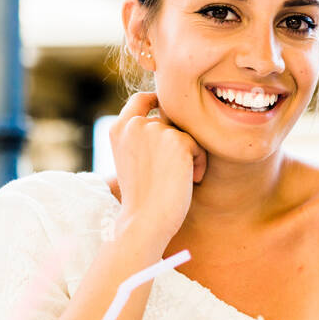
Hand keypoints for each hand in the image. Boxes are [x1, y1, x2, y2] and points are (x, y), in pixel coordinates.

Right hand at [108, 92, 207, 245]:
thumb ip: (142, 136)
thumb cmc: (143, 196)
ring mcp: (155, 130)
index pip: (141, 99)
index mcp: (118, 129)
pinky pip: (200, 145)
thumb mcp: (133, 159)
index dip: (157, 100)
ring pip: (186, 133)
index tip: (168, 110)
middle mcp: (134, 124)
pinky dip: (199, 163)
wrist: (145, 220)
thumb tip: (166, 115)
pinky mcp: (177, 140)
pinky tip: (189, 180)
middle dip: (178, 143)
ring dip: (190, 155)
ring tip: (178, 178)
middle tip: (169, 173)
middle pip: (170, 119)